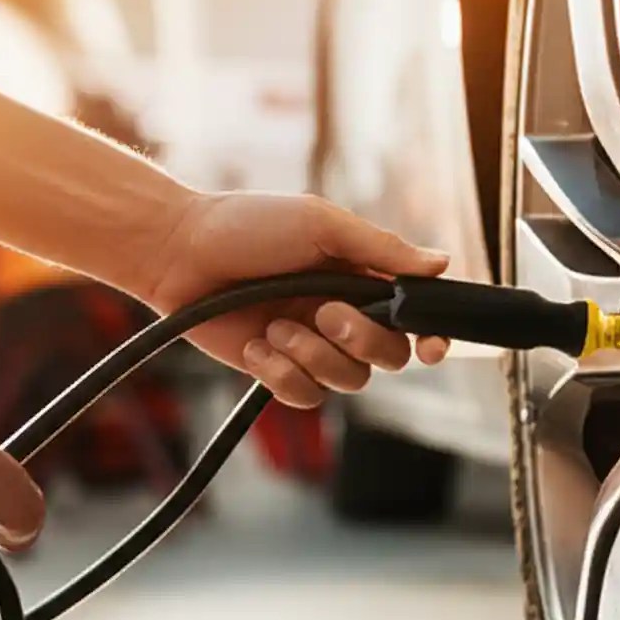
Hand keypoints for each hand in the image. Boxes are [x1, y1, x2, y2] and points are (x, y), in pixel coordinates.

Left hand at [140, 192, 451, 407]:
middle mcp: (345, 313)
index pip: (416, 317)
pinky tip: (255, 345)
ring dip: (313, 355)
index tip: (433, 346)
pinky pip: (305, 395)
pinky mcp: (277, 370)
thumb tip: (441, 264)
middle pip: (391, 356)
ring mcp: (312, 345)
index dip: (433, 336)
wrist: (178, 251)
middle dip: (361, 340)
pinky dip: (281, 374)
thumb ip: (381, 248)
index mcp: (363, 276)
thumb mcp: (322, 224)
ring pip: (350, 381)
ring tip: (273, 327)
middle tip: (324, 312)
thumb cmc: (248, 225)